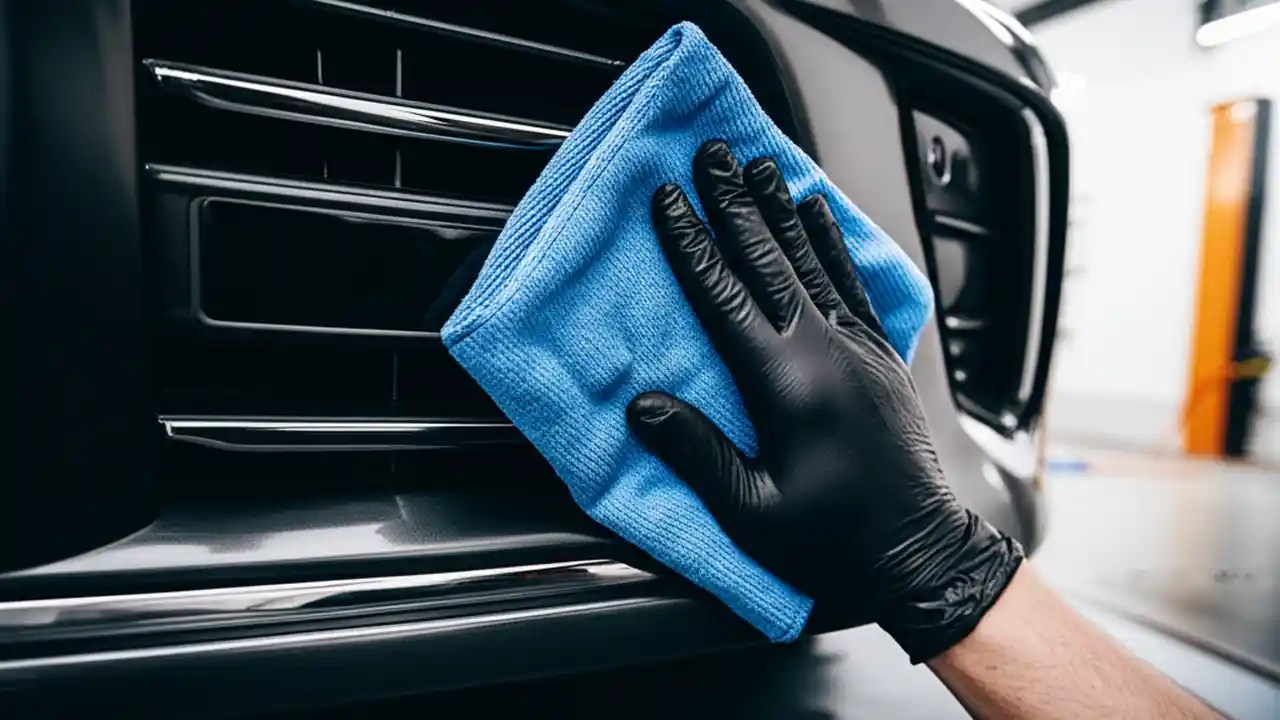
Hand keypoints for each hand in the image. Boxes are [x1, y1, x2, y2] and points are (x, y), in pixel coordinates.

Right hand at [628, 140, 1022, 662]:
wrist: (918, 553)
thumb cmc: (828, 541)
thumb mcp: (750, 511)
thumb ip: (695, 452)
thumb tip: (641, 403)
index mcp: (785, 385)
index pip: (724, 298)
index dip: (691, 244)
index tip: (667, 198)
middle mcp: (824, 351)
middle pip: (768, 260)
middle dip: (734, 203)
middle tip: (711, 152)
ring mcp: (859, 347)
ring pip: (811, 259)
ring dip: (780, 208)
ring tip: (758, 163)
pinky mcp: (881, 354)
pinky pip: (853, 281)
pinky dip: (832, 241)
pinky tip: (818, 210)